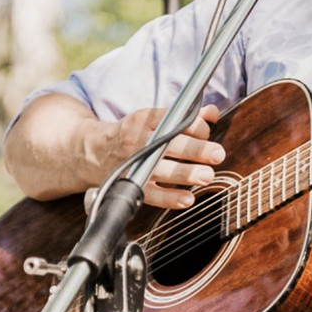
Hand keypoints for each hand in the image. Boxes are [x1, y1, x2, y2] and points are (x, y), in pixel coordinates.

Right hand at [109, 103, 225, 209]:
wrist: (93, 152)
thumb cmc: (133, 134)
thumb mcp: (153, 119)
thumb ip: (184, 116)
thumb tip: (212, 112)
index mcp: (144, 120)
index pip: (172, 119)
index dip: (195, 125)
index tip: (207, 133)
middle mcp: (137, 140)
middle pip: (168, 144)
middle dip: (195, 149)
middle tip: (218, 153)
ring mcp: (133, 164)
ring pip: (160, 169)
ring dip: (186, 173)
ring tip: (207, 175)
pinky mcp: (130, 185)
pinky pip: (151, 194)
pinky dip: (170, 198)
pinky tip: (187, 199)